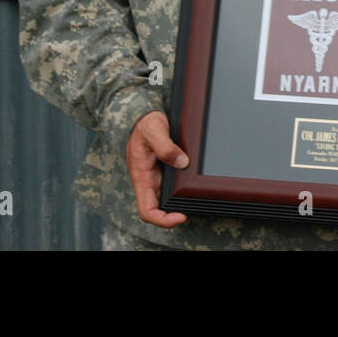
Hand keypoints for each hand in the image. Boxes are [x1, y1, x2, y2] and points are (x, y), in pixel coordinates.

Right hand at [125, 111, 189, 227]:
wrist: (142, 116)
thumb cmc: (145, 124)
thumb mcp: (154, 131)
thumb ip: (166, 147)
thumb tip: (182, 162)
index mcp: (141, 177)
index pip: (147, 211)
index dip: (162, 220)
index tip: (180, 216)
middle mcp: (147, 181)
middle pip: (158, 209)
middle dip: (174, 214)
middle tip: (193, 208)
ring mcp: (155, 178)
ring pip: (165, 199)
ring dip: (178, 203)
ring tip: (196, 197)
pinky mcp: (162, 172)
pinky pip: (170, 187)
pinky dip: (181, 190)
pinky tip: (193, 184)